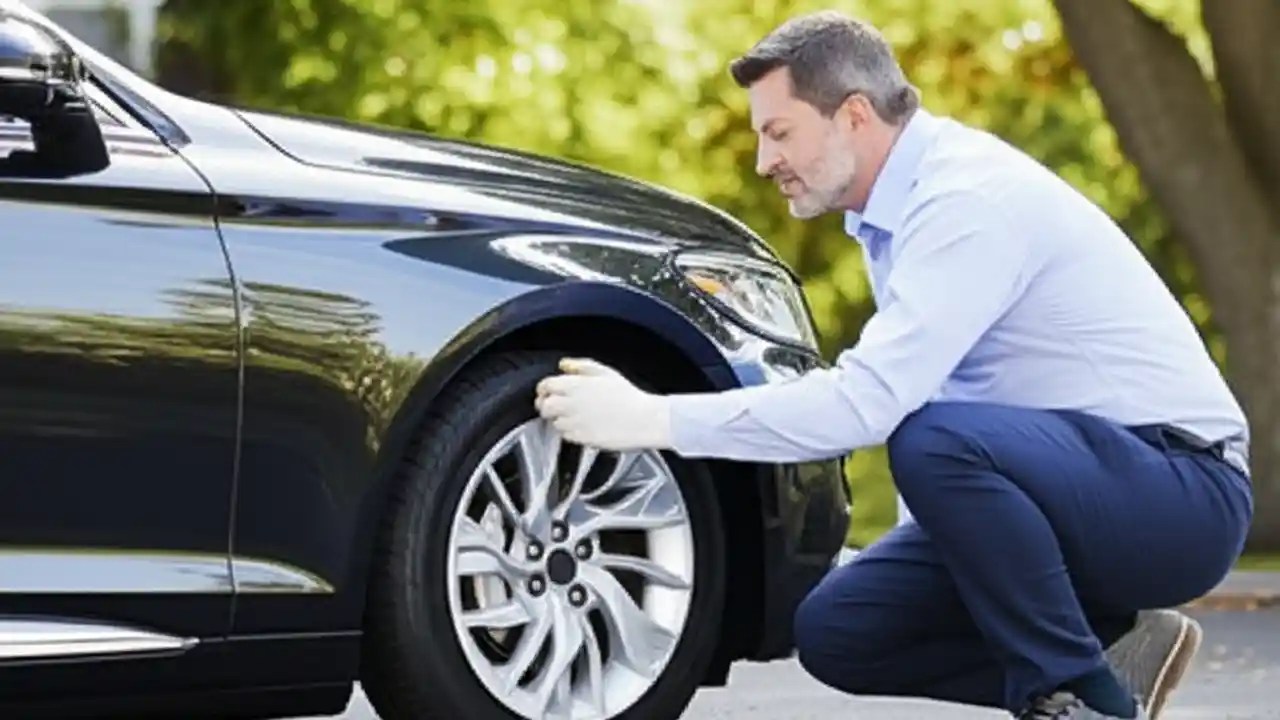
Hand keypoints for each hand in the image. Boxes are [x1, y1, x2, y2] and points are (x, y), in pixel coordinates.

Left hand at [535, 358, 671, 450]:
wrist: (644, 420)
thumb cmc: (628, 396)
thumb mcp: (606, 372)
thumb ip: (581, 366)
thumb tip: (563, 365)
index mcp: (575, 385)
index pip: (545, 386)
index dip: (544, 389)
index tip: (548, 392)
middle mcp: (570, 404)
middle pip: (544, 406)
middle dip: (546, 406)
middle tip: (555, 407)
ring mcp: (575, 423)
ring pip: (554, 422)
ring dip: (559, 420)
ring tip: (574, 417)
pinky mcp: (581, 439)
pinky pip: (566, 436)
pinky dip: (570, 432)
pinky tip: (583, 426)